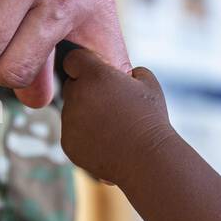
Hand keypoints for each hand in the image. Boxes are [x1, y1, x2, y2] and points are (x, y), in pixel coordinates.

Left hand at [59, 47, 173, 184]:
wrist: (148, 160)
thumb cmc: (152, 119)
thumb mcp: (149, 84)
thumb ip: (132, 70)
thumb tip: (126, 73)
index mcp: (95, 76)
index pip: (73, 60)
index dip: (85, 65)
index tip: (96, 73)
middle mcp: (76, 96)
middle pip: (72, 86)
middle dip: (86, 91)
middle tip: (110, 104)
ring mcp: (69, 122)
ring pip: (72, 111)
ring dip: (87, 114)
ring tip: (114, 127)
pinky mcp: (68, 144)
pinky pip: (72, 133)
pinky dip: (85, 136)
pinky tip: (108, 141)